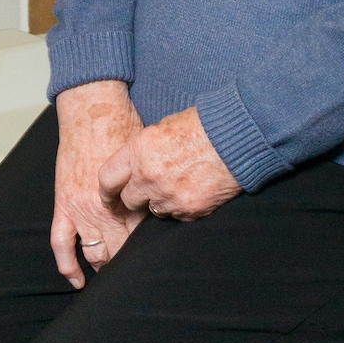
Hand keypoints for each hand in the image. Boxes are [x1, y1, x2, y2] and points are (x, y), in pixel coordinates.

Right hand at [52, 80, 144, 287]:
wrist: (92, 111)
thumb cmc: (124, 128)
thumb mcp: (147, 159)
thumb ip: (153, 186)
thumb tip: (168, 201)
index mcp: (130, 198)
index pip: (144, 237)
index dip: (152, 251)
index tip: (159, 261)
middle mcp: (107, 209)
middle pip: (122, 250)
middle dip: (130, 265)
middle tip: (139, 275)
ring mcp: (82, 210)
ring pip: (95, 252)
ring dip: (104, 266)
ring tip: (113, 278)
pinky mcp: (64, 206)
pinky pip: (62, 243)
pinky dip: (68, 265)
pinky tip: (78, 282)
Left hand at [102, 107, 239, 223]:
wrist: (236, 137)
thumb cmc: (201, 126)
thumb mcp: (161, 128)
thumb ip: (142, 151)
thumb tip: (134, 167)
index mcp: (138, 151)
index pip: (107, 179)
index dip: (107, 192)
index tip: (109, 198)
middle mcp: (149, 176)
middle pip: (129, 200)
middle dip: (137, 198)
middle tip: (150, 190)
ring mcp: (169, 195)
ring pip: (154, 211)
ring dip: (162, 202)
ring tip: (180, 184)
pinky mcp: (190, 209)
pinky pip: (177, 216)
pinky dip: (183, 208)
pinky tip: (195, 190)